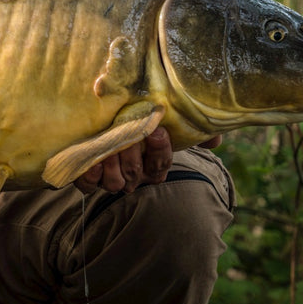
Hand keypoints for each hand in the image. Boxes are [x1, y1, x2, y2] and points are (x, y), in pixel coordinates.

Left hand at [71, 131, 221, 193]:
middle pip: (137, 173)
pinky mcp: (88, 177)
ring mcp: (111, 177)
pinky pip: (89, 185)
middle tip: (128, 136)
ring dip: (113, 166)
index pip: (161, 164)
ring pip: (116, 183)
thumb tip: (215, 140)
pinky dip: (90, 174)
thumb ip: (192, 130)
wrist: (103, 119)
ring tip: (109, 148)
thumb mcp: (166, 121)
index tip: (157, 131)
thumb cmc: (139, 120)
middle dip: (133, 155)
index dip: (160, 150)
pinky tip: (92, 160)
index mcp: (153, 164)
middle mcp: (133, 175)